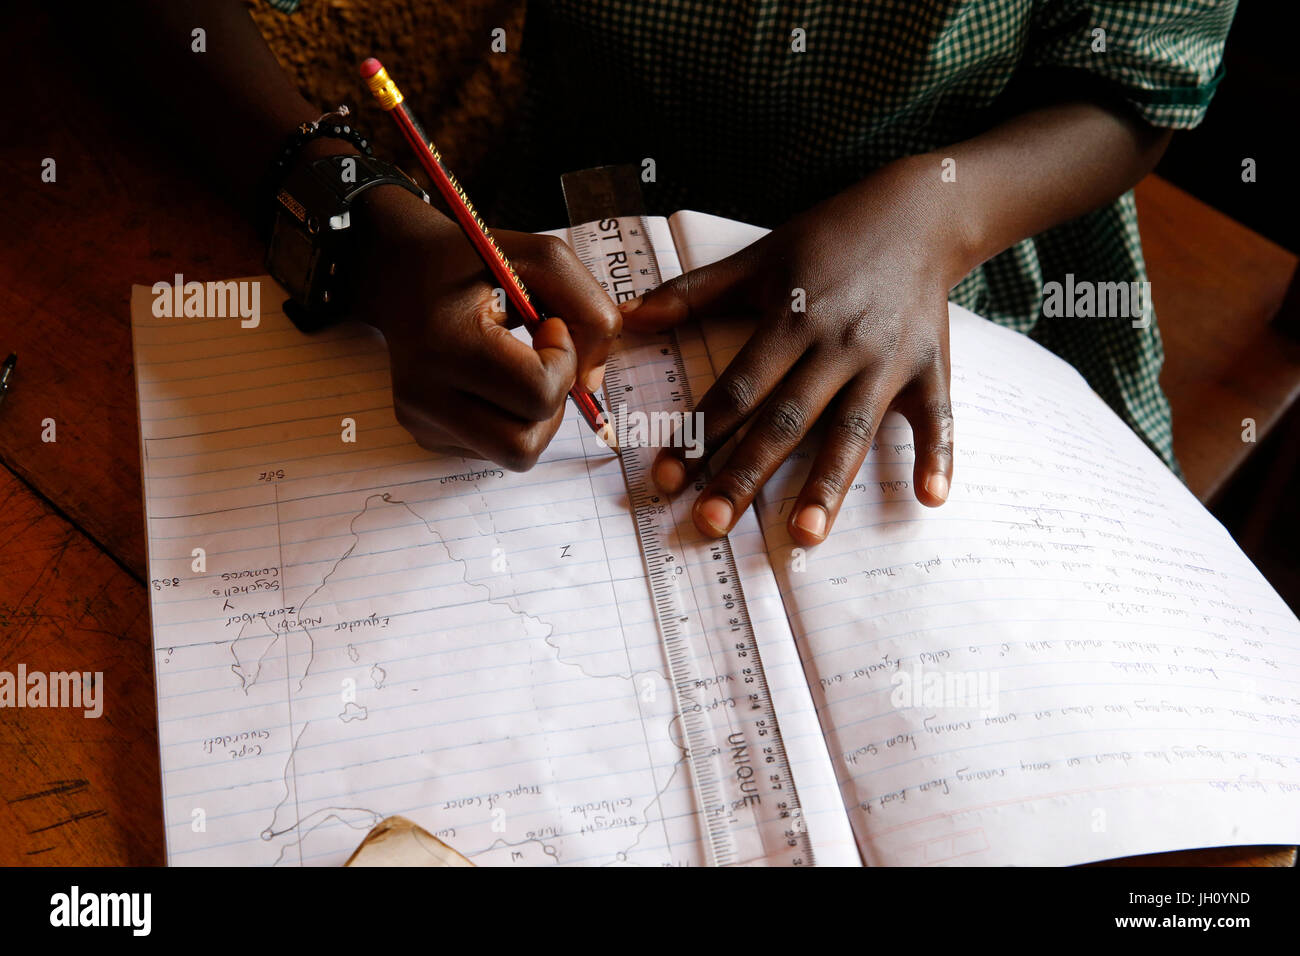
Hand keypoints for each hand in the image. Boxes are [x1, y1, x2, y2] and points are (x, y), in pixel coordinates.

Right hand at [347, 186, 620, 469]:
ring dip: (536, 417)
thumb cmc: (473, 263)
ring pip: (514, 455)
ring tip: (522, 371)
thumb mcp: (543, 259)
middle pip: (523, 446)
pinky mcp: (425, 434)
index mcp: (447, 344)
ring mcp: (421, 420)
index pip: (537, 392)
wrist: (400, 270)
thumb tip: (592, 383)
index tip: (551, 325)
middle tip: (544, 363)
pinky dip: (510, 420)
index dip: (564, 361)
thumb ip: (590, 311)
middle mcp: (424, 394)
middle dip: (552, 406)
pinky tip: (494, 381)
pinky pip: (493, 450)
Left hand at [620, 157, 963, 544]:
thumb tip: (629, 317)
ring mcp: (887, 361)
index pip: (738, 388)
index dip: (699, 434)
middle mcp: (838, 345)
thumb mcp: (761, 257)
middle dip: (747, 473)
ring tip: (804, 535)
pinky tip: (930, 499)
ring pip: (852, 430)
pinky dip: (938, 456)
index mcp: (792, 319)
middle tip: (712, 522)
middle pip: (786, 419)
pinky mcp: (932, 368)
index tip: (668, 479)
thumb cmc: (830, 237)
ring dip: (828, 484)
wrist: (920, 211)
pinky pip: (936, 418)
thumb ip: (695, 293)